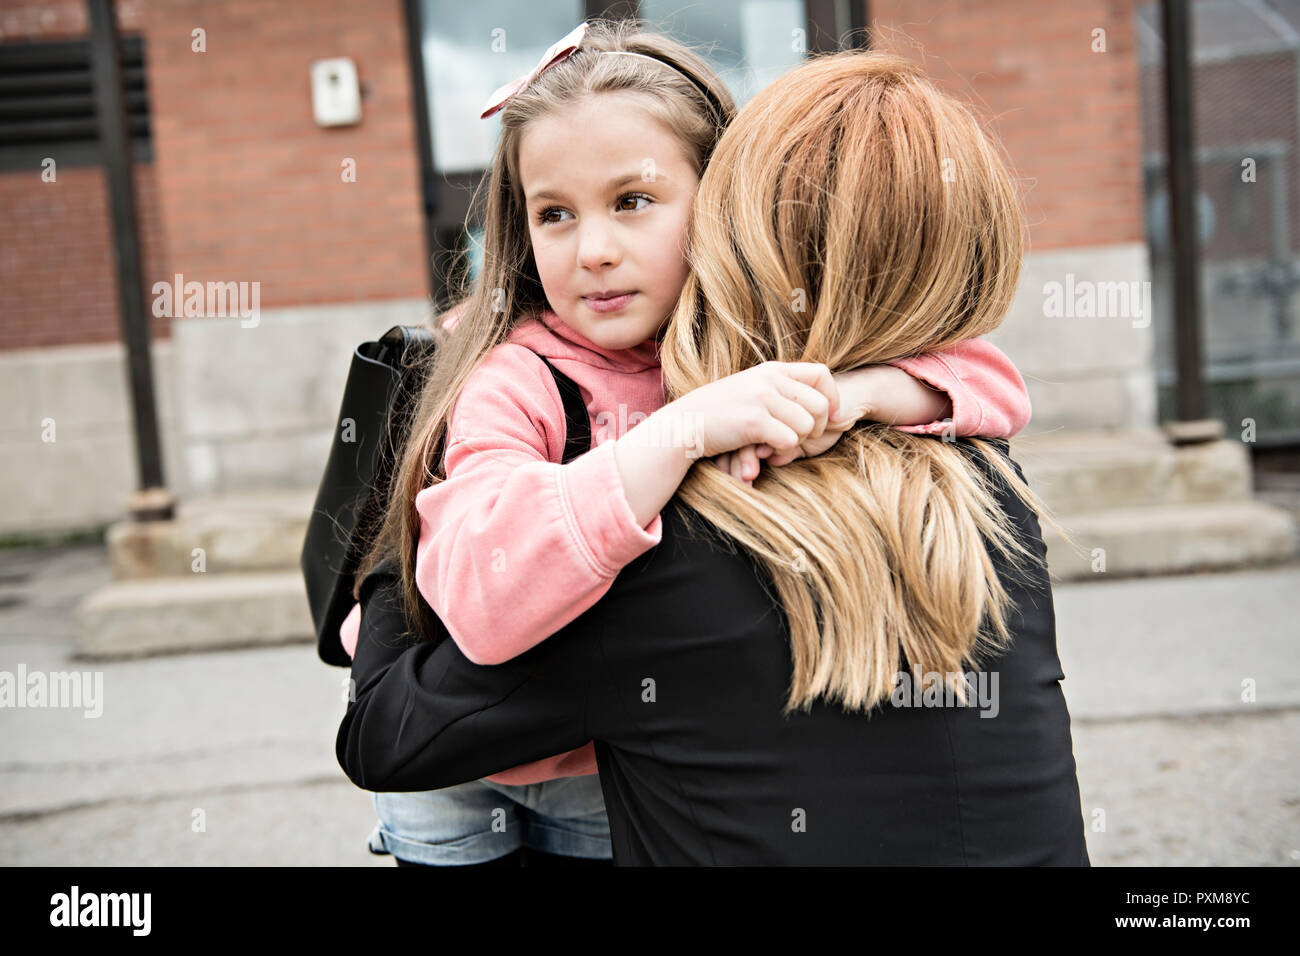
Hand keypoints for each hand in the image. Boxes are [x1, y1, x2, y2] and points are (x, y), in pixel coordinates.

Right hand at [666, 361, 839, 460]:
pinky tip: (767, 453)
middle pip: (820, 404)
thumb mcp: (750, 391)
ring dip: (798, 443)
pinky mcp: (754, 422)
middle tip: (803, 441)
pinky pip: (790, 441)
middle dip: (819, 428)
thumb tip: (819, 403)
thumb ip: (778, 391)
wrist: (683, 425)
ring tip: (779, 447)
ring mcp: (762, 399)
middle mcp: (770, 379)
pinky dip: (783, 452)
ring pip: (808, 425)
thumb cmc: (718, 414)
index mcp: (772, 369)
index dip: (833, 397)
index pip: (821, 373)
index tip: (833, 417)